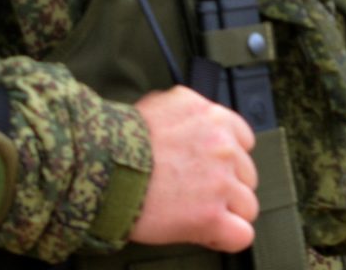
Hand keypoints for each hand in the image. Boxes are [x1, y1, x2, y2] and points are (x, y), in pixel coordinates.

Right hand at [128, 87, 257, 250]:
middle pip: (246, 175)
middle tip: (196, 193)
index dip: (227, 160)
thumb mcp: (160, 106)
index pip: (244, 142)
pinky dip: (226, 238)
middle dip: (225, 186)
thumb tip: (188, 122)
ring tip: (195, 214)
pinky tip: (208, 234)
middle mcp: (223, 146)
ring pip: (247, 206)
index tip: (212, 169)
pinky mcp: (210, 216)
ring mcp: (220, 182)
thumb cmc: (118, 141)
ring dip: (225, 212)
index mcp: (214, 118)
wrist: (99, 167)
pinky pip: (240, 235)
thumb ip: (186, 113)